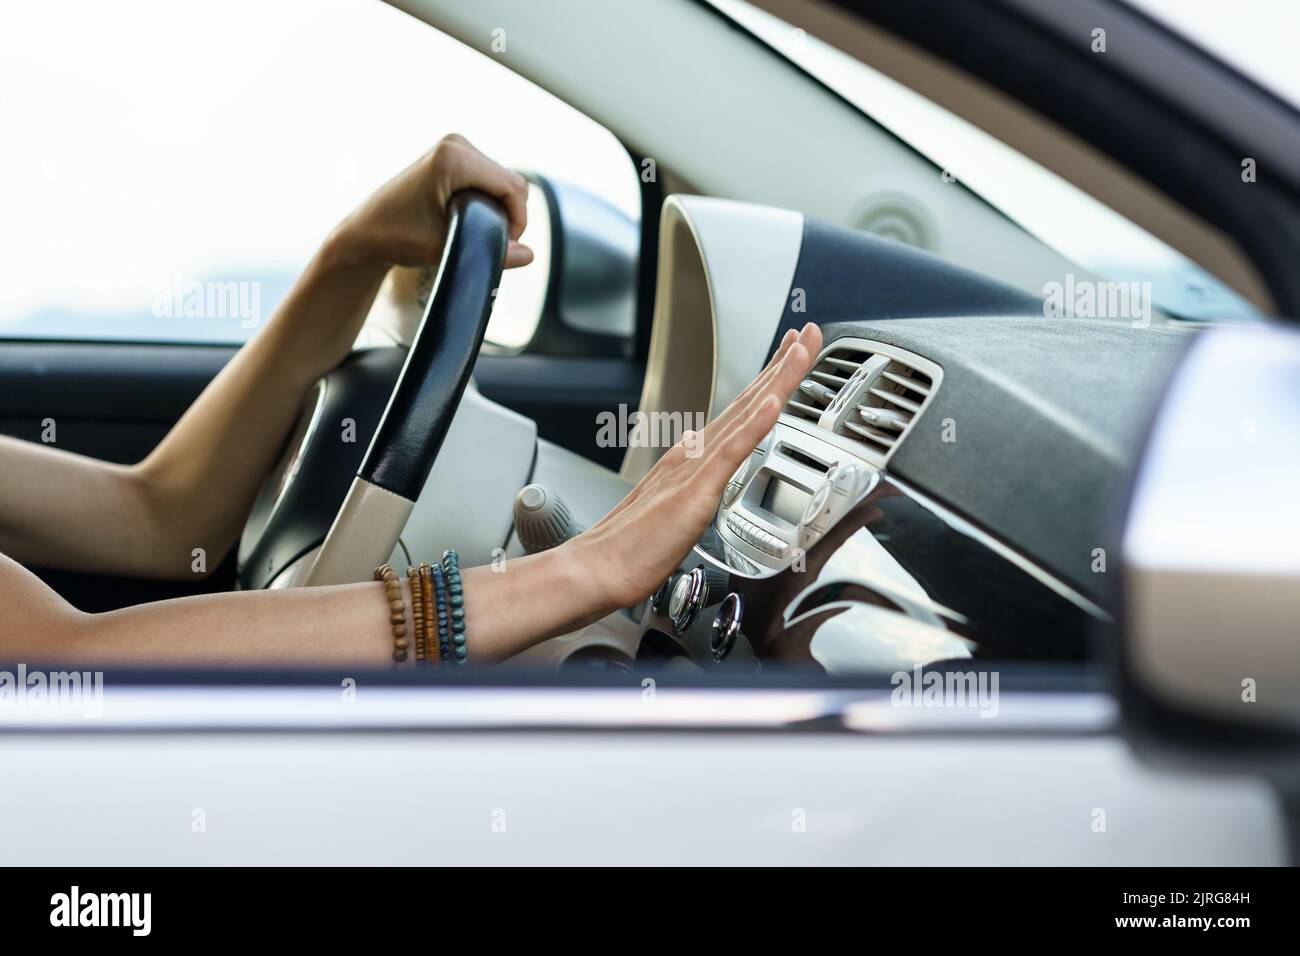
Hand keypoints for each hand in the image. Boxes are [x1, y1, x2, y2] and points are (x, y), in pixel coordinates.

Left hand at [329, 134, 533, 271]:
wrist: (367, 231)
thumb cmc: (399, 238)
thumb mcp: (449, 248)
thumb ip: (494, 252)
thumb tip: (530, 255)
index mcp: (453, 159)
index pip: (513, 187)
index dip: (519, 220)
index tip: (506, 245)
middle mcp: (455, 144)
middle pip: (511, 181)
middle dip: (510, 214)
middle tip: (494, 243)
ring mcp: (454, 146)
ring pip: (503, 179)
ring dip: (500, 208)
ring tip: (480, 232)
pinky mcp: (453, 154)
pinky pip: (489, 176)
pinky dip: (490, 199)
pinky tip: (473, 218)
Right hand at [565, 323, 822, 611]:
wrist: (597, 568)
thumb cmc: (630, 549)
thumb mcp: (673, 512)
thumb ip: (690, 488)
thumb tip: (701, 475)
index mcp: (691, 458)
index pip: (740, 412)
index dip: (769, 380)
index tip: (791, 355)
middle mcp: (693, 453)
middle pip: (748, 401)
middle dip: (783, 365)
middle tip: (808, 332)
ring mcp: (694, 468)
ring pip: (745, 414)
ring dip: (777, 379)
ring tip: (801, 349)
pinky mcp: (695, 492)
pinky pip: (731, 453)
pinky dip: (754, 424)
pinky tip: (772, 402)